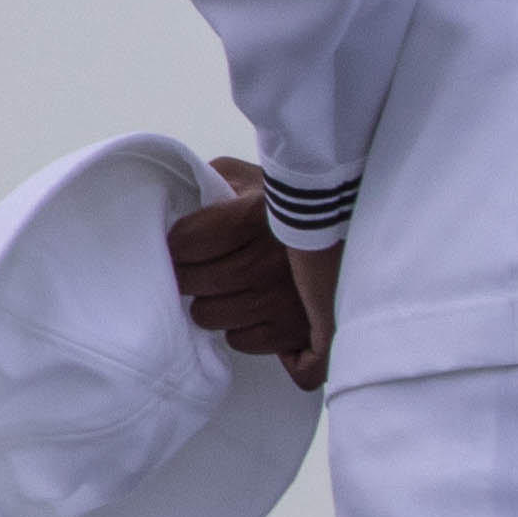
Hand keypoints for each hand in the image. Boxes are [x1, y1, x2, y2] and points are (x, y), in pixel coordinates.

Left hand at [166, 156, 337, 391]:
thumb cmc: (289, 204)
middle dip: (185, 275)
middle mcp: (274, 259)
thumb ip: (210, 182)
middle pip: (193, 281)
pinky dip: (238, 327)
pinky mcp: (297, 330)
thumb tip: (172, 205)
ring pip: (209, 314)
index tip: (181, 244)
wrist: (345, 229)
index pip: (186, 242)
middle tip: (194, 268)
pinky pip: (240, 339)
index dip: (175, 244)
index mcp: (259, 213)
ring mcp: (286, 299)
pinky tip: (251, 307)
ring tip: (224, 288)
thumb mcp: (248, 177)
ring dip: (208, 302)